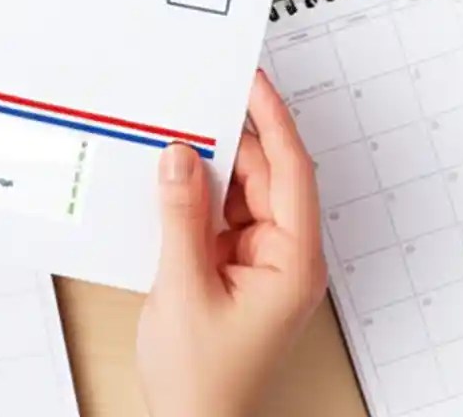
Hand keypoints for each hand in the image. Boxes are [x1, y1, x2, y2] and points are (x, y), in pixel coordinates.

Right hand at [137, 70, 326, 416]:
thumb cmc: (204, 380)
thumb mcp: (184, 288)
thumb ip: (180, 216)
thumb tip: (181, 157)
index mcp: (293, 261)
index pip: (291, 171)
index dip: (273, 120)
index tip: (253, 82)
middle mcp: (285, 257)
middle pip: (264, 178)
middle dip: (230, 144)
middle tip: (191, 109)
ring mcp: (262, 264)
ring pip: (240, 196)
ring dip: (209, 174)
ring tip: (171, 147)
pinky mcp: (237, 271)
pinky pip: (220, 219)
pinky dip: (196, 202)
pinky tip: (169, 188)